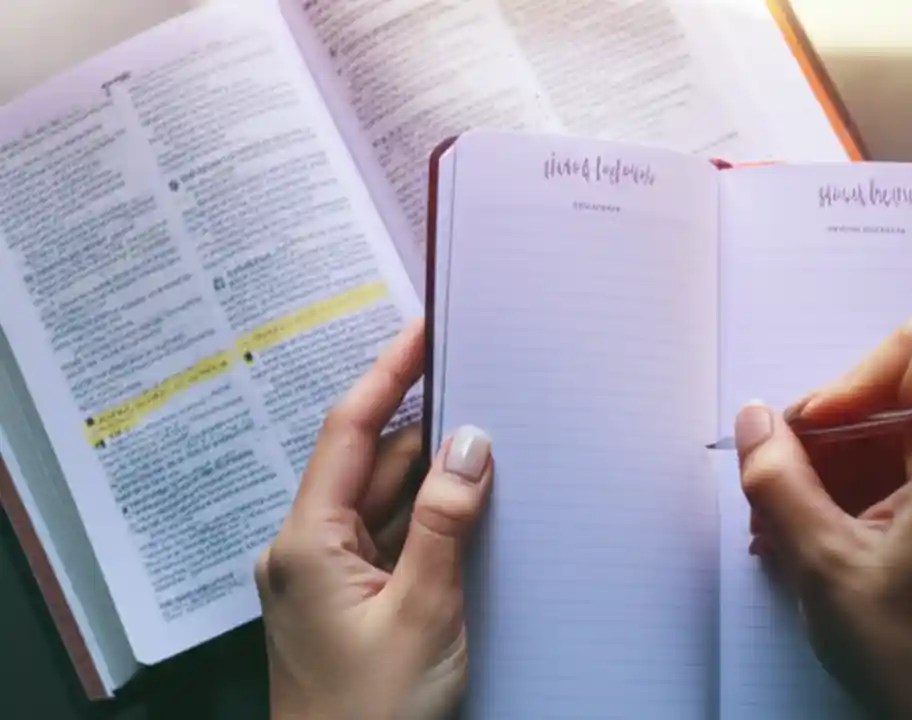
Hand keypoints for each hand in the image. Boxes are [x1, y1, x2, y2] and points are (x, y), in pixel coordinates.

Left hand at [255, 318, 493, 719]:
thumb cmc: (374, 712)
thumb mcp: (423, 612)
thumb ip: (445, 522)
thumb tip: (471, 442)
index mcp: (307, 544)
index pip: (349, 432)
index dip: (388, 373)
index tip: (421, 328)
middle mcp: (305, 550)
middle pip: (369, 464)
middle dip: (423, 424)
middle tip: (478, 379)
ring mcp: (323, 578)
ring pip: (381, 502)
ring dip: (429, 472)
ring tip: (485, 433)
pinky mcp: (346, 601)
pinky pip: (386, 538)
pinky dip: (425, 517)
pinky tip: (468, 503)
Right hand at [734, 316, 911, 719]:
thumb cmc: (909, 656)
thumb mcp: (824, 566)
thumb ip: (779, 482)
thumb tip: (753, 420)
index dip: (848, 381)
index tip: (806, 434)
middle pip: (894, 398)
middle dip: (824, 439)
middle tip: (772, 491)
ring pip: (894, 436)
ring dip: (831, 471)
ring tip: (780, 527)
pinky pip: (908, 468)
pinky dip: (857, 491)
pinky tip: (813, 533)